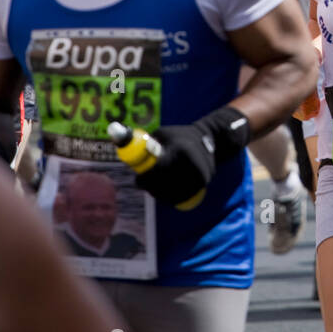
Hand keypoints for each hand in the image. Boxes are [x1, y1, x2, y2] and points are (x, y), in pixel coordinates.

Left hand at [134, 107, 249, 207]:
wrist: (212, 138)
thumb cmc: (180, 136)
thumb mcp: (163, 134)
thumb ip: (146, 144)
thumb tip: (120, 145)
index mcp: (179, 149)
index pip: (157, 171)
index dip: (144, 180)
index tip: (138, 180)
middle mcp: (191, 163)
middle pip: (164, 187)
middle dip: (150, 188)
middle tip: (144, 185)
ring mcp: (200, 174)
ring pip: (174, 194)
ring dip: (161, 194)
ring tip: (155, 188)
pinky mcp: (205, 182)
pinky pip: (185, 196)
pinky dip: (174, 197)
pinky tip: (169, 191)